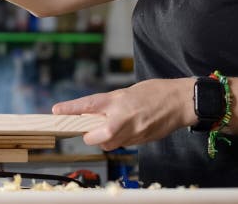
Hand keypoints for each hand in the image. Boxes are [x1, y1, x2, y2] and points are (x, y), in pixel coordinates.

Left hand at [52, 78, 194, 150]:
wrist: (181, 101)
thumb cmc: (157, 92)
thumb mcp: (129, 92)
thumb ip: (112, 103)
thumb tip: (97, 114)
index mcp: (119, 100)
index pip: (88, 105)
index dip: (71, 109)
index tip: (56, 111)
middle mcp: (124, 117)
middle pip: (96, 136)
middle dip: (90, 136)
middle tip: (91, 130)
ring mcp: (134, 131)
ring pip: (110, 144)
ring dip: (106, 140)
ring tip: (115, 127)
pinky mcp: (142, 140)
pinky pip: (124, 144)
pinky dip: (121, 140)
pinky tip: (130, 129)